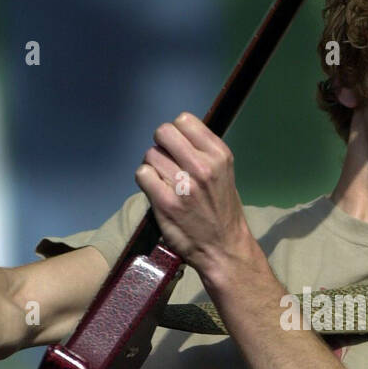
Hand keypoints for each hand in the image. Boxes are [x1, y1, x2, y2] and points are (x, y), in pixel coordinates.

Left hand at [134, 112, 251, 280]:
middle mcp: (203, 166)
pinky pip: (142, 174)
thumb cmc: (222, 210)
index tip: (177, 148)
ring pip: (151, 155)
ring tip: (164, 182)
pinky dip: (145, 181)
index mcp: (219, 155)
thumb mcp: (223, 173)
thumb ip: (203, 152)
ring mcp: (184, 184)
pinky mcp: (167, 202)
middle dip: (161, 145)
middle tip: (166, 162)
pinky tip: (156, 191)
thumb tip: (176, 135)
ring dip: (153, 166)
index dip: (176, 133)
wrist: (224, 248)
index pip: (184, 120)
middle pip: (163, 133)